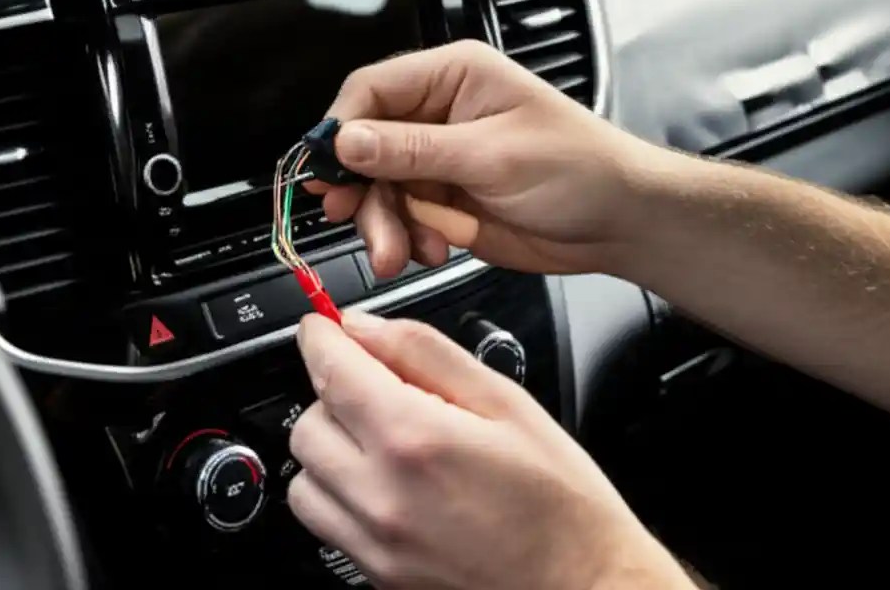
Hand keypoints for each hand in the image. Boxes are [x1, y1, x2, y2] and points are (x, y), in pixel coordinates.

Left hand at [287, 310, 694, 589]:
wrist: (585, 587)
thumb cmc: (560, 501)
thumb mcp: (506, 401)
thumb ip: (425, 352)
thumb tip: (362, 327)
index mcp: (415, 439)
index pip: (330, 369)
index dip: (320, 336)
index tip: (324, 326)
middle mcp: (382, 495)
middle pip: (307, 423)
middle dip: (334, 395)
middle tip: (380, 391)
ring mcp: (374, 543)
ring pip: (304, 478)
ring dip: (331, 449)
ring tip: (383, 443)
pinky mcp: (375, 574)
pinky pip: (325, 523)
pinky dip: (339, 495)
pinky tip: (386, 485)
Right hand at [311, 39, 663, 276]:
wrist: (619, 224)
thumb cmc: (580, 169)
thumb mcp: (492, 157)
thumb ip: (414, 150)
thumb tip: (348, 140)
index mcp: (455, 77)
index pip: (372, 90)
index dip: (341, 128)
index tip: (327, 168)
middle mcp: (440, 114)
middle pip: (366, 146)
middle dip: (362, 189)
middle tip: (353, 217)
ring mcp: (441, 160)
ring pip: (379, 189)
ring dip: (383, 224)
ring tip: (399, 252)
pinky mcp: (445, 201)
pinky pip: (402, 219)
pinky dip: (407, 239)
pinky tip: (432, 249)